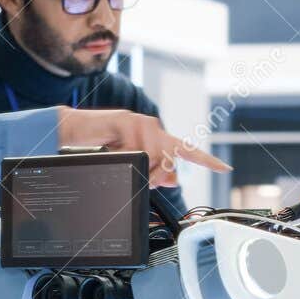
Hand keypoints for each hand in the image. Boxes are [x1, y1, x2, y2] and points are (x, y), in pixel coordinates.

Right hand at [57, 108, 230, 188]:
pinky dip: (127, 155)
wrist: (74, 134)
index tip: (225, 168)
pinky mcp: (128, 119)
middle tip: (141, 175)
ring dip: (140, 165)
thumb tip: (175, 180)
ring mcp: (142, 123)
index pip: (187, 151)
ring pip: (154, 155)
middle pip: (169, 160)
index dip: (207, 161)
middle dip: (157, 174)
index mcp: (157, 140)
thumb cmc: (102, 148)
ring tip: (121, 157)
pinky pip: (138, 148)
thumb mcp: (131, 164)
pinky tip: (115, 149)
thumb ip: (154, 171)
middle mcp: (154, 129)